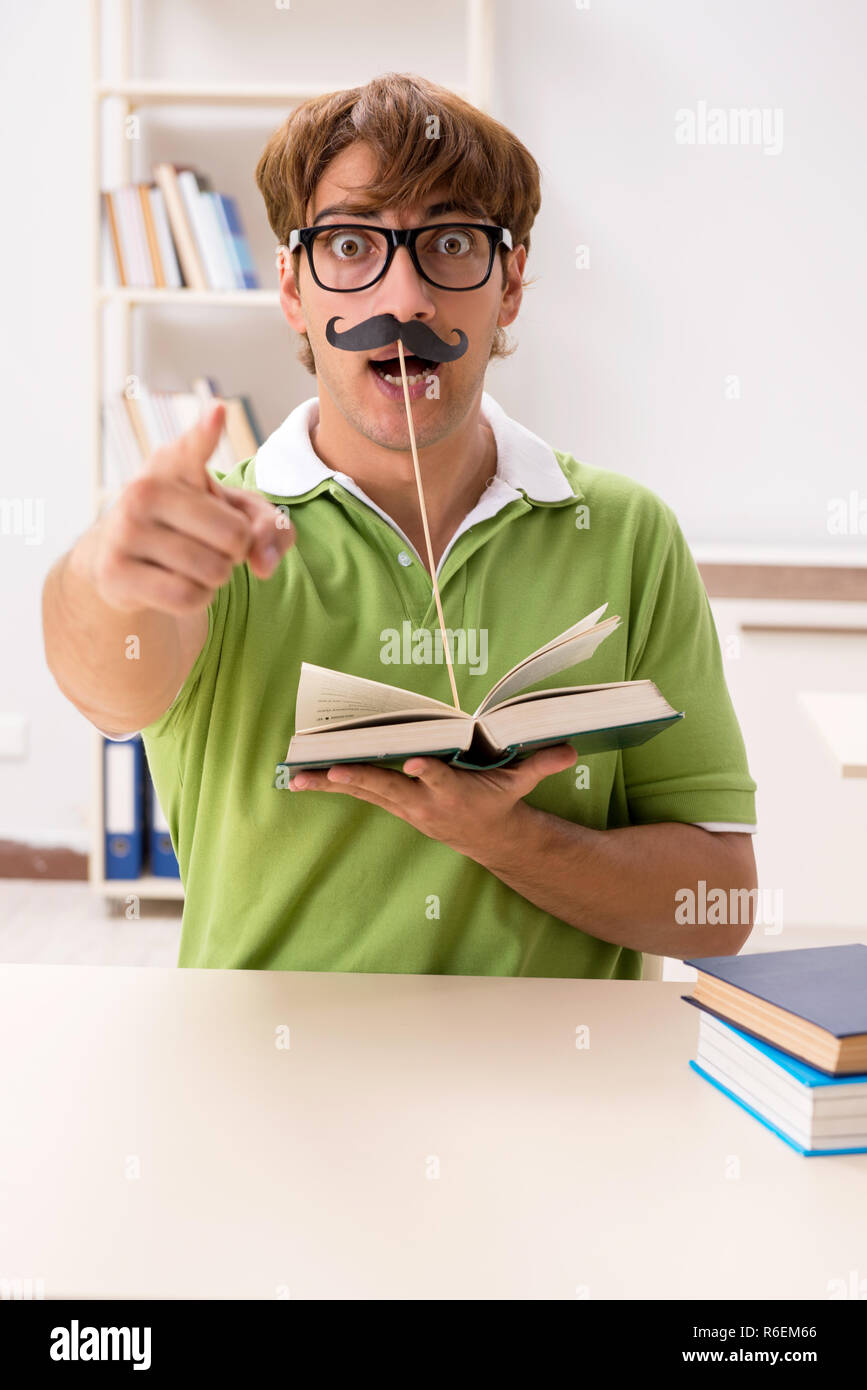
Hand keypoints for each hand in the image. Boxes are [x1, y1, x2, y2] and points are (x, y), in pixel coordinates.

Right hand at [90, 401, 295, 614]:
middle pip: (234, 536)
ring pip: (212, 571)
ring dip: (217, 578)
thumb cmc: (195, 527)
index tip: (218, 413)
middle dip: (237, 551)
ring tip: (194, 563)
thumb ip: (270, 528)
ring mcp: (124, 529)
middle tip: (213, 545)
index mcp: (174, 464)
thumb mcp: (237, 514)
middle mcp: (144, 490)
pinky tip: (180, 584)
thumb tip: (261, 563)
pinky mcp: (114, 571)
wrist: (128, 560)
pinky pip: (188, 597)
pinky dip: (198, 598)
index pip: (193, 447)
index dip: (206, 433)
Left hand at [288, 742, 578, 860]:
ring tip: (298, 775)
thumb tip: (570, 748)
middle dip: (361, 779)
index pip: (440, 779)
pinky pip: (357, 791)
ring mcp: (404, 805)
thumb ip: (540, 763)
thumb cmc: (498, 800)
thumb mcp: (520, 783)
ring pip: (364, 790)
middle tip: (334, 770)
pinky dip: (329, 783)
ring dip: (330, 783)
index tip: (414, 762)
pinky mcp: (392, 804)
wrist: (486, 838)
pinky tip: (300, 778)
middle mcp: (423, 802)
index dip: (427, 772)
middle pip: (389, 787)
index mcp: (455, 792)